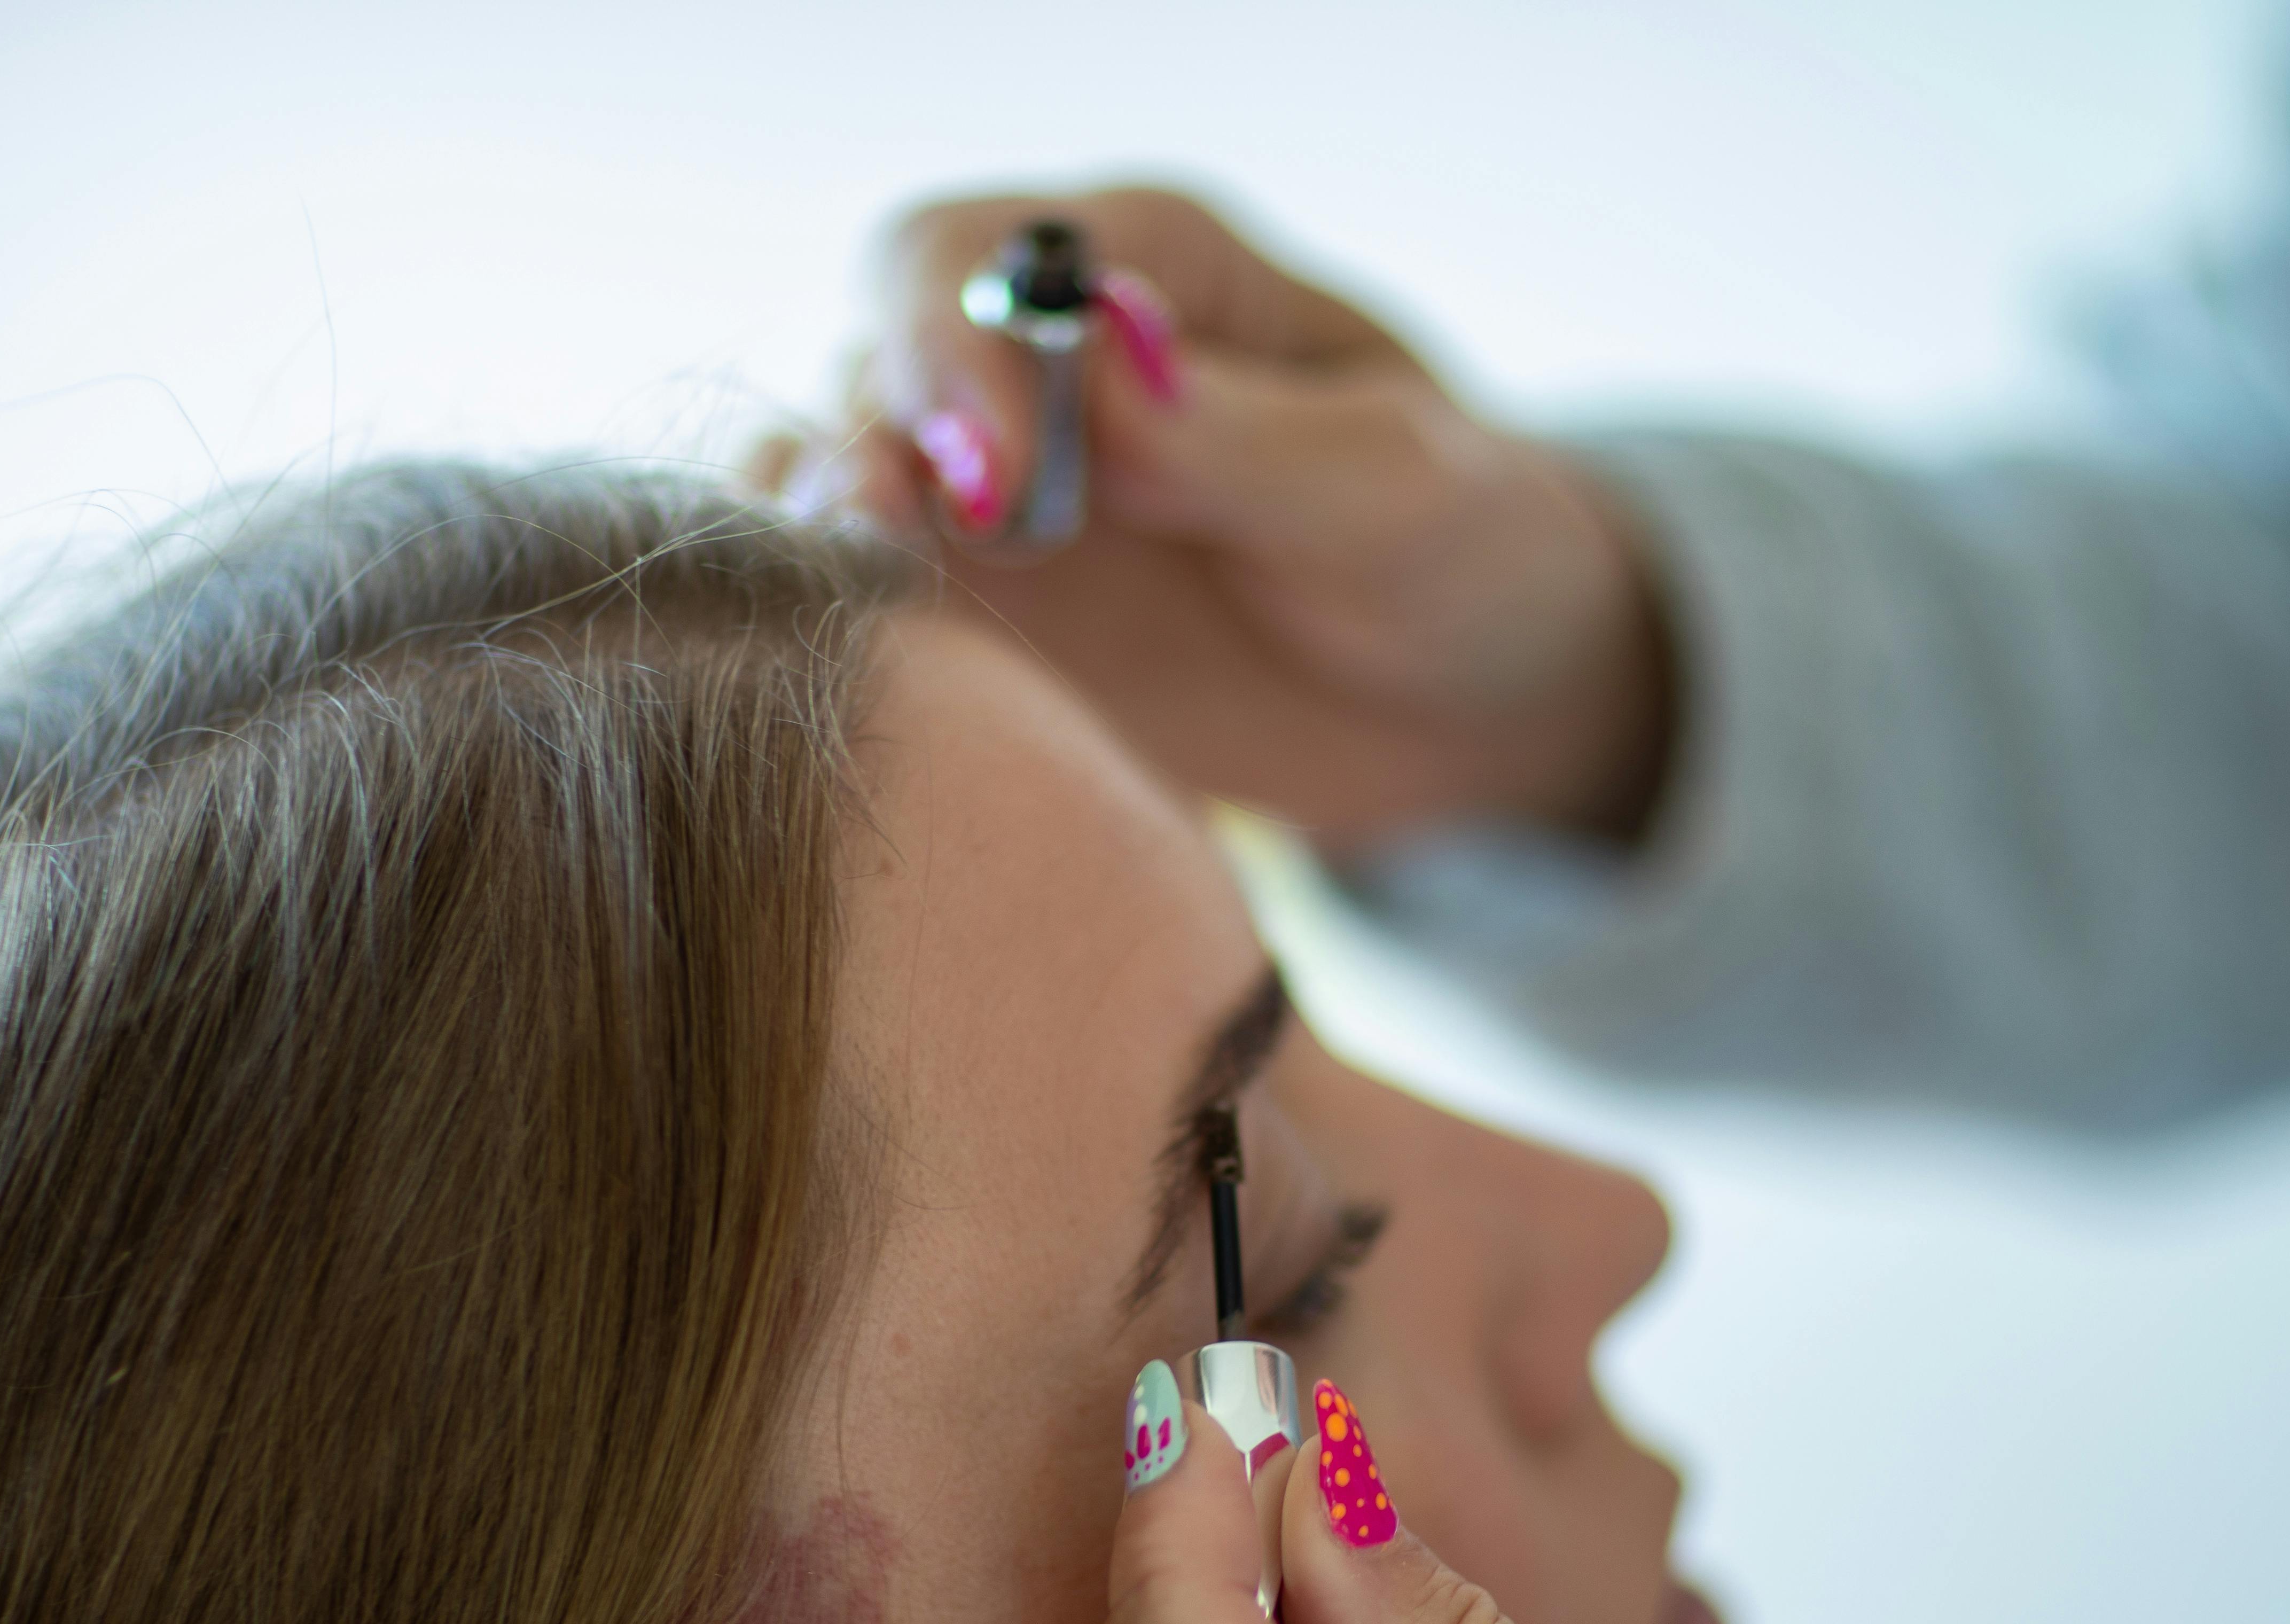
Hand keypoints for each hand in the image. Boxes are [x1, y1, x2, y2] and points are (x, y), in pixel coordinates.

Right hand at [767, 186, 1672, 854]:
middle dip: (870, 439)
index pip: (979, 254)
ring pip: (832, 467)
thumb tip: (1099, 376)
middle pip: (875, 351)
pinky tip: (861, 661)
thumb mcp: (1400, 492)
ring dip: (819, 524)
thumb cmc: (1462, 558)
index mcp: (1152, 275)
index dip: (953, 343)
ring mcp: (998, 495)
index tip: (1000, 475)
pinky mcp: (984, 616)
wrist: (1470, 702)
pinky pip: (856, 595)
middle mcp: (1044, 367)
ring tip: (857, 593)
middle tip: (900, 541)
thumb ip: (1249, 440)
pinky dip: (830, 614)